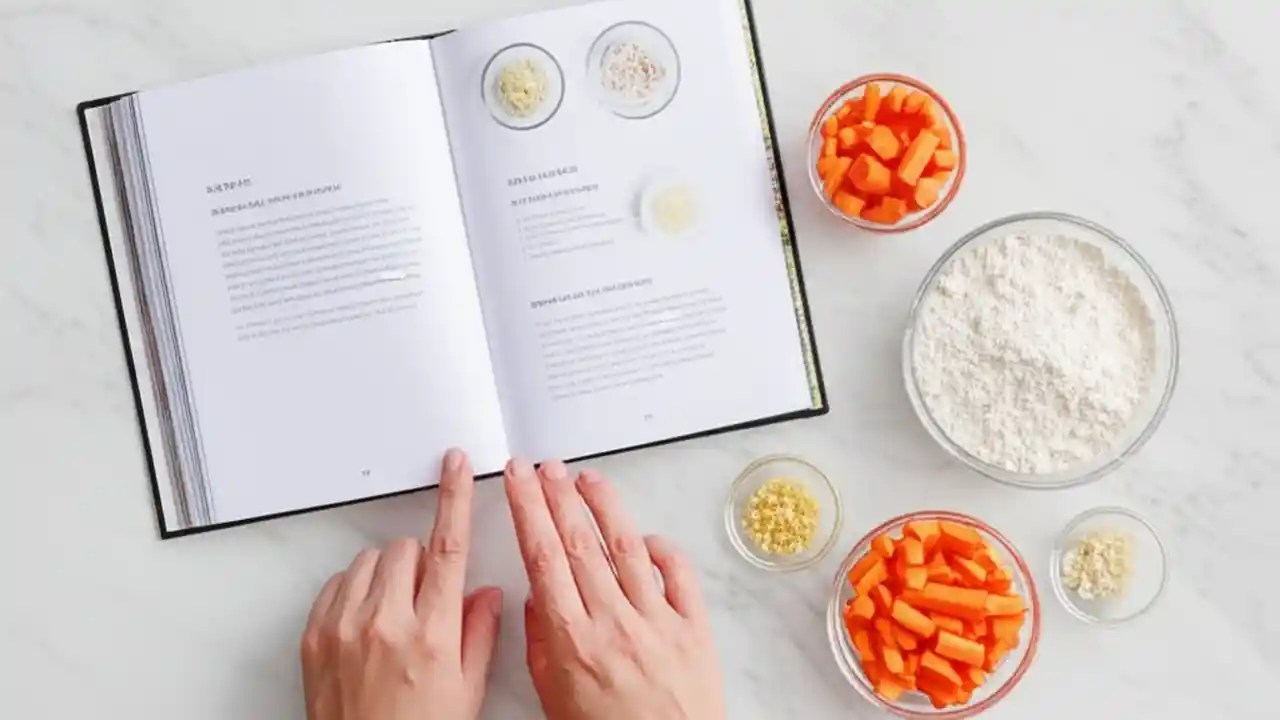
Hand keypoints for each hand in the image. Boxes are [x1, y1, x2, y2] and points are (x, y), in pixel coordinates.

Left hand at [300, 448, 501, 719]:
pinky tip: (368, 623)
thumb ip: (479, 632)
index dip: (454, 498)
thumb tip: (486, 593)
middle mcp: (386, 623)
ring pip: (370, 562)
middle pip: (406, 549)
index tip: (454, 467)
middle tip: (427, 598)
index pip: (448, 547)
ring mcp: (344, 627)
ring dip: (387, 575)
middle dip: (422, 562)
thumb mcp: (467, 690)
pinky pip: (337, 584)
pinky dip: (355, 592)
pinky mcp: (315, 635)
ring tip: (395, 614)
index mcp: (433, 634)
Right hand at [504, 458, 724, 719]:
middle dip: (557, 496)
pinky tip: (644, 534)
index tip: (517, 479)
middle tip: (544, 466)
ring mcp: (656, 621)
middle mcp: (613, 622)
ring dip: (604, 506)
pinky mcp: (693, 628)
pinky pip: (678, 574)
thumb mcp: (553, 700)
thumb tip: (539, 597)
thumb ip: (542, 644)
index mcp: (572, 640)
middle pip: (579, 542)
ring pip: (626, 547)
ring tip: (587, 479)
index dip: (528, 509)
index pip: (543, 556)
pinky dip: (661, 548)